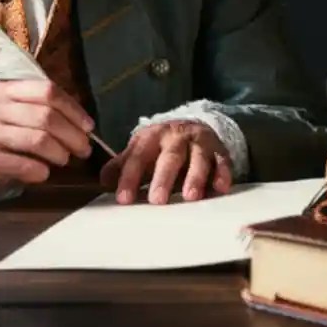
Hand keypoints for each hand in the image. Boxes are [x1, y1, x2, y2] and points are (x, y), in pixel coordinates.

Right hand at [0, 80, 93, 196]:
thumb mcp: (14, 113)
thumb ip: (43, 112)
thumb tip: (84, 126)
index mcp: (6, 90)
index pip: (47, 91)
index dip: (73, 108)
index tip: (88, 126)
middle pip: (46, 116)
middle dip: (72, 135)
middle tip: (84, 149)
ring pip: (38, 140)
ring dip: (59, 153)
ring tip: (64, 160)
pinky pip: (24, 165)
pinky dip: (41, 171)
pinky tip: (43, 173)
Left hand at [100, 120, 232, 204]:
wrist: (192, 126)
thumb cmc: (160, 147)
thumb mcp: (139, 151)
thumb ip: (121, 166)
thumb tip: (103, 182)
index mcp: (151, 138)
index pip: (138, 157)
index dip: (130, 178)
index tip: (123, 199)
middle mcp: (175, 137)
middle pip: (170, 157)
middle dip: (163, 178)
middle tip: (157, 200)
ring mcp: (199, 143)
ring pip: (198, 158)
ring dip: (195, 177)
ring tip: (190, 197)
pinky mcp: (219, 150)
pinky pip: (223, 161)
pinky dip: (223, 174)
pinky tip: (220, 188)